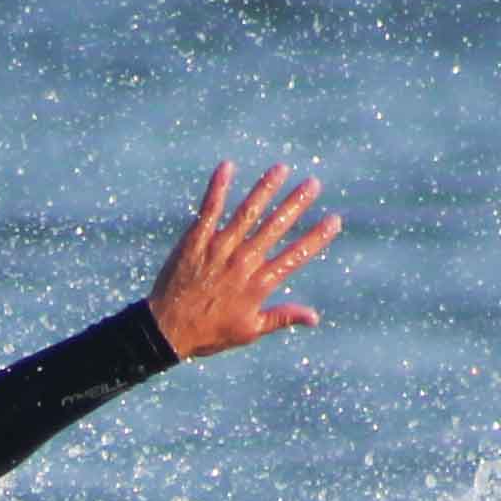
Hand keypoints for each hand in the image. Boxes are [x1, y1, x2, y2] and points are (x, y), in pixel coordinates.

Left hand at [144, 161, 341, 361]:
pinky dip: (218, 188)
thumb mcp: (249, 331)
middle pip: (275, 227)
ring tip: (281, 169)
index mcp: (259, 284)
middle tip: (313, 184)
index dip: (316, 238)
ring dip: (265, 189)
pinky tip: (227, 166)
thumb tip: (314, 317)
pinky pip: (209, 210)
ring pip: (247, 213)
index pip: (295, 256)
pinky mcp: (196, 241)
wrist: (166, 331)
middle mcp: (243, 263)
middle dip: (295, 204)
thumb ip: (282, 317)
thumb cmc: (209, 333)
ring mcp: (219, 249)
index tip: (334, 220)